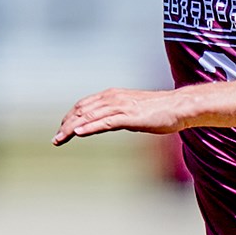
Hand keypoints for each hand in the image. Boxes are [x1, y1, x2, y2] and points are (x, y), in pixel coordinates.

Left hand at [53, 88, 186, 144]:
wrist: (179, 106)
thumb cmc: (160, 110)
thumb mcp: (133, 112)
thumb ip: (117, 116)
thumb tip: (105, 124)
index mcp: (113, 95)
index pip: (84, 105)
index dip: (70, 117)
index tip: (62, 130)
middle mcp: (113, 98)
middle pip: (81, 110)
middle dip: (66, 124)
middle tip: (56, 139)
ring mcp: (120, 106)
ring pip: (89, 116)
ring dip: (72, 128)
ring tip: (60, 138)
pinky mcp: (129, 117)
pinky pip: (104, 122)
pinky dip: (89, 127)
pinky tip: (78, 133)